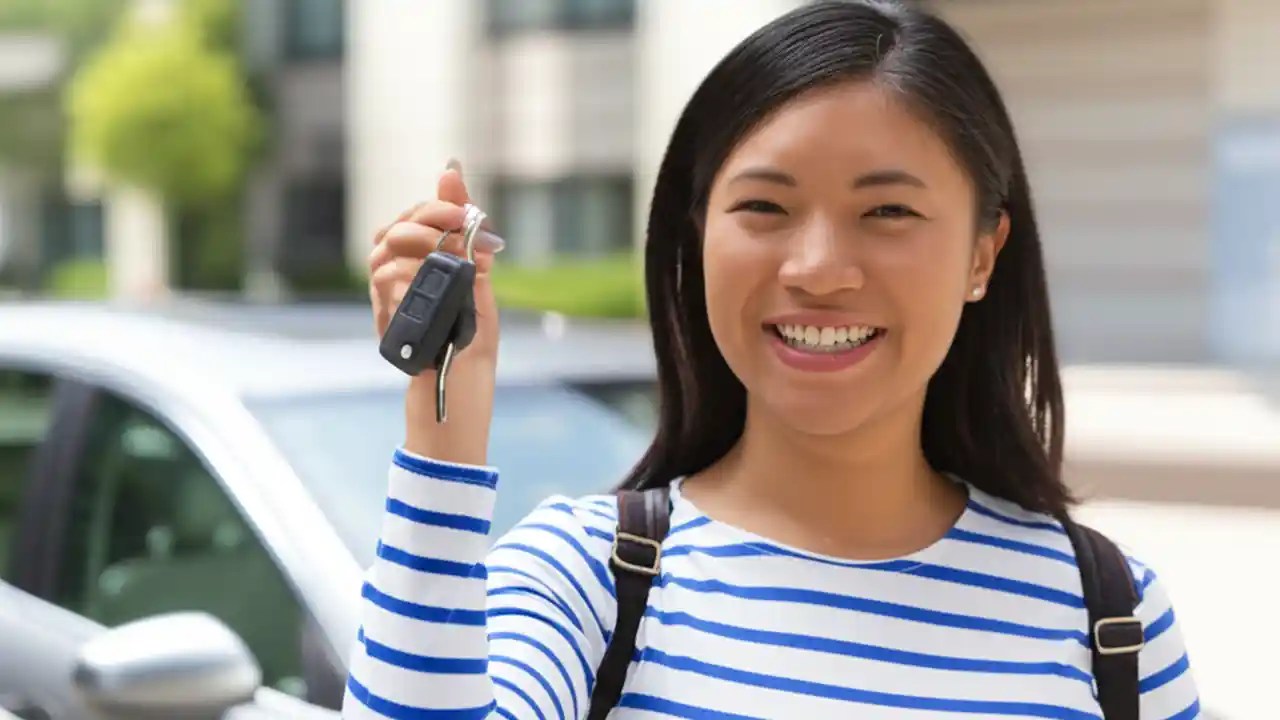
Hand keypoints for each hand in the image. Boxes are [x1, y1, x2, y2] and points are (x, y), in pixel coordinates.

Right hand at [368, 162, 502, 463]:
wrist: (451, 423)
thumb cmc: (470, 375)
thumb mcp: (482, 316)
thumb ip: (477, 269)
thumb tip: (478, 225)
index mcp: (435, 280)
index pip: (427, 226)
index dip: (439, 199)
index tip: (452, 175)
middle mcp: (408, 286)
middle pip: (399, 227)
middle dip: (428, 215)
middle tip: (456, 223)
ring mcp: (393, 303)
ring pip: (385, 247)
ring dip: (416, 239)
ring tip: (444, 252)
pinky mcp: (386, 323)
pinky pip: (382, 280)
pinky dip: (404, 271)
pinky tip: (425, 278)